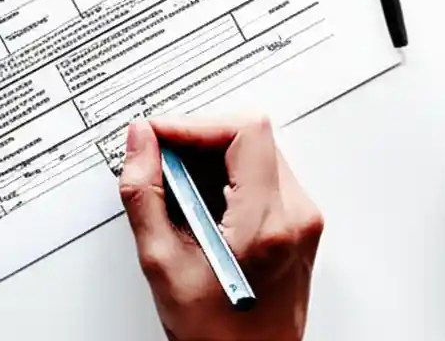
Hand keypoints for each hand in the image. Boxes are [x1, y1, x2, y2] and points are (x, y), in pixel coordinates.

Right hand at [120, 117, 323, 340]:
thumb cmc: (215, 335)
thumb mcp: (162, 263)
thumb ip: (145, 194)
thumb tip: (142, 142)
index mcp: (266, 224)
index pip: (245, 132)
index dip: (195, 124)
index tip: (160, 135)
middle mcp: (296, 216)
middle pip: (251, 135)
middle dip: (199, 138)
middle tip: (162, 161)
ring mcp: (303, 219)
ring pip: (258, 150)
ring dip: (212, 156)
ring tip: (178, 189)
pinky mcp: (300, 223)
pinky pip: (264, 173)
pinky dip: (227, 174)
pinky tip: (201, 203)